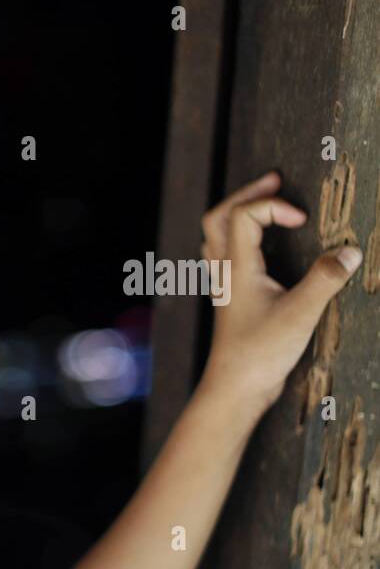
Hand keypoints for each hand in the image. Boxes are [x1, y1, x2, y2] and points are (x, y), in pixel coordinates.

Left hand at [198, 170, 361, 412]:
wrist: (235, 389)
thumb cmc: (260, 353)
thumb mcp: (301, 313)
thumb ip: (326, 279)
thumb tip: (351, 250)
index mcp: (237, 267)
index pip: (244, 214)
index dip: (273, 206)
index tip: (302, 219)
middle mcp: (225, 272)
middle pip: (219, 218)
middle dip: (247, 195)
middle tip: (275, 180)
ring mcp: (225, 286)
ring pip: (216, 238)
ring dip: (238, 215)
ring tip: (265, 204)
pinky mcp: (231, 301)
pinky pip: (224, 258)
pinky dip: (238, 240)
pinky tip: (260, 248)